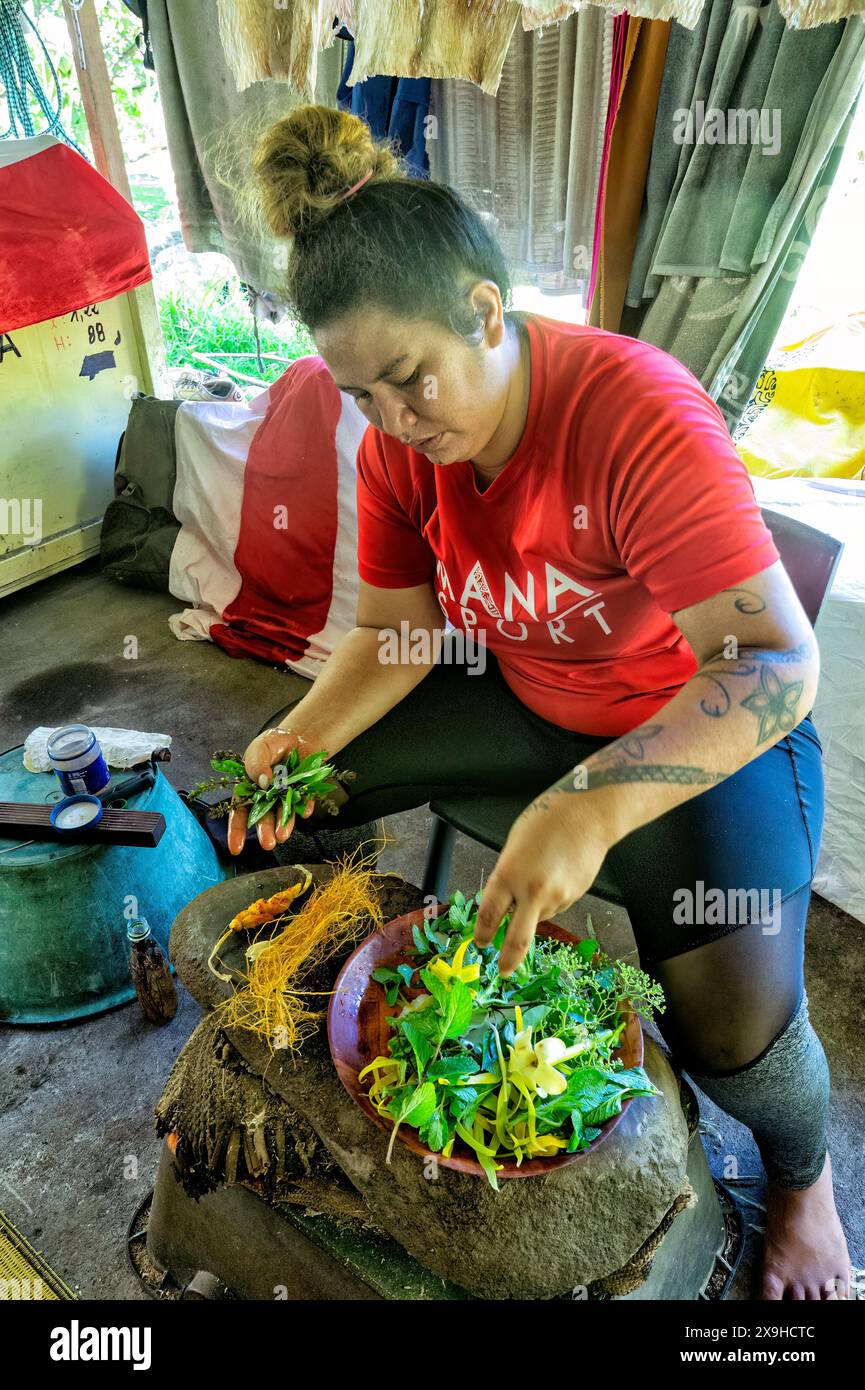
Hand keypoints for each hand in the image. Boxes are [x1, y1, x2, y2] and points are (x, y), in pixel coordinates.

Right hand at [226, 727, 320, 855]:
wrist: (300, 737)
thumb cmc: (273, 743)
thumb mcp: (260, 747)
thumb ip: (257, 763)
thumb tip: (262, 781)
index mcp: (249, 788)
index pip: (241, 812)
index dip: (237, 831)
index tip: (236, 849)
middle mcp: (268, 797)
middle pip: (263, 817)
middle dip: (264, 831)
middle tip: (268, 843)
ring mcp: (287, 797)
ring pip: (284, 814)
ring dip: (283, 824)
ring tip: (283, 835)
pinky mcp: (305, 794)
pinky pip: (305, 802)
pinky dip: (304, 807)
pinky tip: (304, 811)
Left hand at [473, 791, 609, 975]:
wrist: (590, 817)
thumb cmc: (548, 820)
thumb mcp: (514, 844)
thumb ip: (507, 874)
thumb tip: (505, 900)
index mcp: (509, 874)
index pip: (489, 915)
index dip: (482, 933)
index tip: (480, 942)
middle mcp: (532, 891)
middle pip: (517, 939)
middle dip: (508, 960)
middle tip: (502, 970)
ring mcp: (557, 897)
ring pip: (538, 916)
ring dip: (533, 909)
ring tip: (540, 875)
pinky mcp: (574, 897)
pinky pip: (555, 905)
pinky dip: (550, 898)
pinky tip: (555, 874)